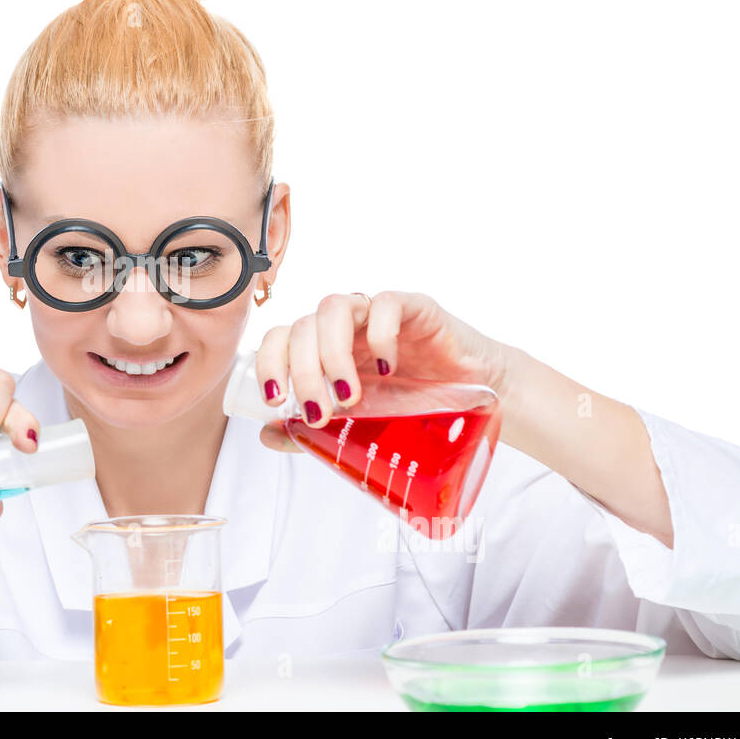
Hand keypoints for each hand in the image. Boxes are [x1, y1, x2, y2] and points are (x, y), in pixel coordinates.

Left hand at [255, 291, 513, 451]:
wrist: (473, 400)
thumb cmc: (410, 406)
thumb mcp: (355, 424)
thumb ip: (311, 428)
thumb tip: (265, 434)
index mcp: (321, 347)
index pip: (278, 338)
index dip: (268, 363)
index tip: (275, 400)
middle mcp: (343, 325)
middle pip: (302, 327)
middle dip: (302, 372)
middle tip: (320, 412)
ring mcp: (374, 313)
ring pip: (333, 308)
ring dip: (331, 353)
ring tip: (349, 396)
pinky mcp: (413, 307)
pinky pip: (386, 304)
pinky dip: (380, 336)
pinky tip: (388, 369)